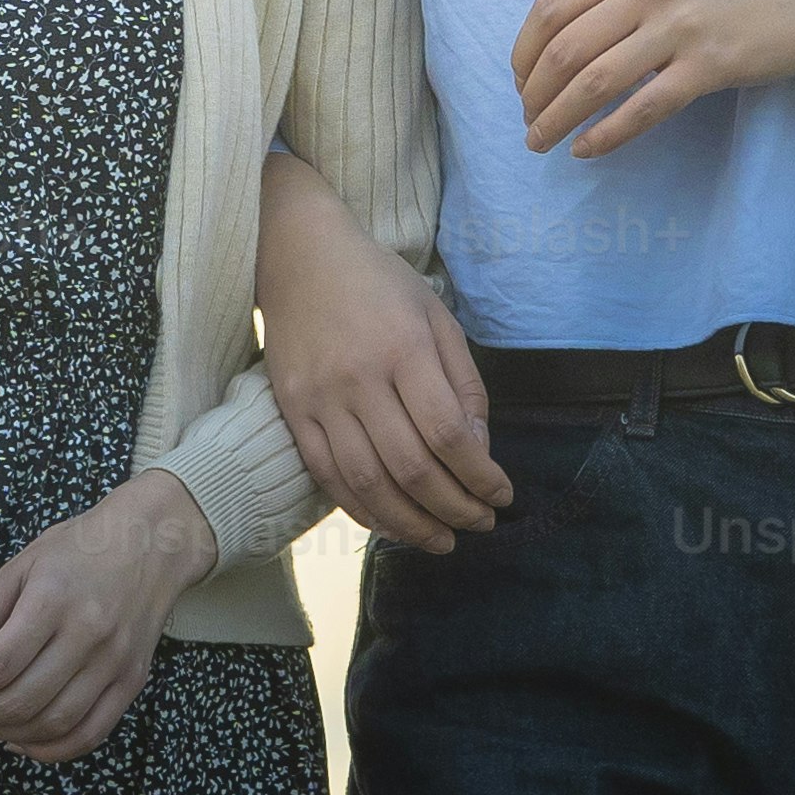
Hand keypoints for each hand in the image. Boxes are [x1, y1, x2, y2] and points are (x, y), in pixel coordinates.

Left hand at [0, 470, 216, 758]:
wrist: (149, 543)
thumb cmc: (78, 550)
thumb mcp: (20, 566)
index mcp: (53, 600)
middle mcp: (88, 635)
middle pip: (21, 700)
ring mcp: (114, 662)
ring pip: (53, 723)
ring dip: (8, 732)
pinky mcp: (132, 681)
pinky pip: (90, 734)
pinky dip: (51, 749)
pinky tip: (24, 738)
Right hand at [259, 157, 503, 551]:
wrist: (299, 254)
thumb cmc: (378, 283)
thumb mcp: (436, 316)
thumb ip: (463, 383)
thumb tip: (479, 452)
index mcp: (404, 348)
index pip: (449, 434)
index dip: (481, 477)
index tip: (503, 496)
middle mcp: (360, 378)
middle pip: (413, 467)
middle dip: (455, 508)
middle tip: (480, 525)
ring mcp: (320, 397)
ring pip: (368, 483)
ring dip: (410, 524)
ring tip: (442, 541)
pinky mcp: (292, 410)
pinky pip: (326, 476)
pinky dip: (361, 510)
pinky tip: (390, 525)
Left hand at [511, 0, 794, 161]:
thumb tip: (564, 39)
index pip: (552, 6)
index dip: (523, 51)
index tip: (519, 81)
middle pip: (565, 48)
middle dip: (534, 93)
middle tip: (528, 121)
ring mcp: (681, 25)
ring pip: (596, 81)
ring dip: (558, 118)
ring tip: (541, 142)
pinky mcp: (711, 65)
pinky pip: (643, 108)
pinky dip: (606, 134)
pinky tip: (587, 150)